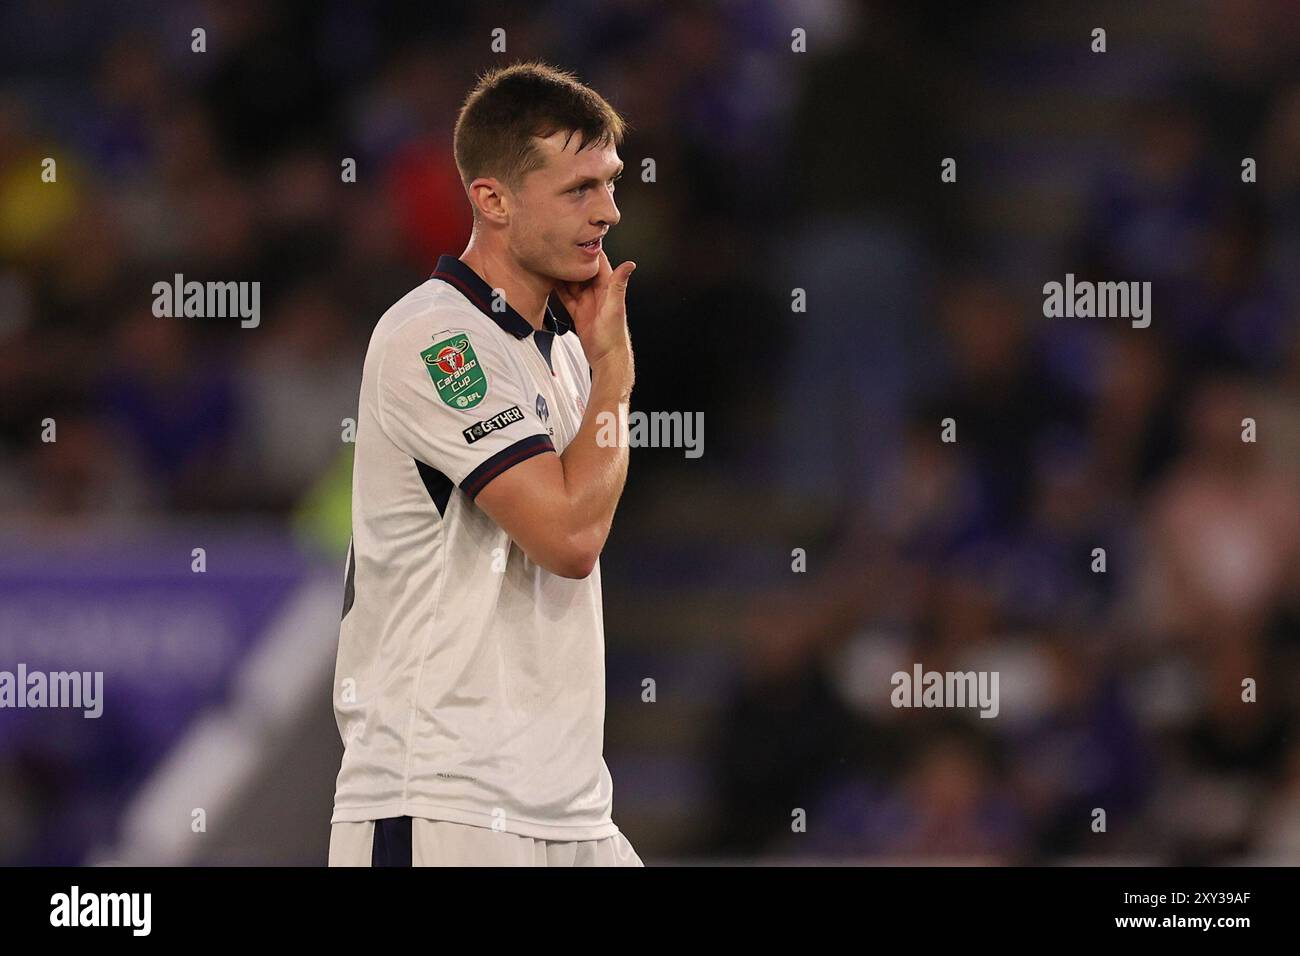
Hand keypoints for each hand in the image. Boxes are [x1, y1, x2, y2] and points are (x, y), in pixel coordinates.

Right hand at [554, 249, 635, 369]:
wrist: (607, 358)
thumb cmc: (613, 336)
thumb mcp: (615, 307)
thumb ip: (619, 285)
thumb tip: (630, 264)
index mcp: (607, 287)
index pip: (598, 261)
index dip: (588, 248)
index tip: (578, 233)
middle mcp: (597, 291)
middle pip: (581, 269)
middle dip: (571, 258)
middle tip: (556, 245)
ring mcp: (587, 301)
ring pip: (572, 281)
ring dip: (562, 272)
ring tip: (549, 259)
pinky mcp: (579, 311)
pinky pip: (566, 296)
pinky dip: (558, 288)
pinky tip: (549, 280)